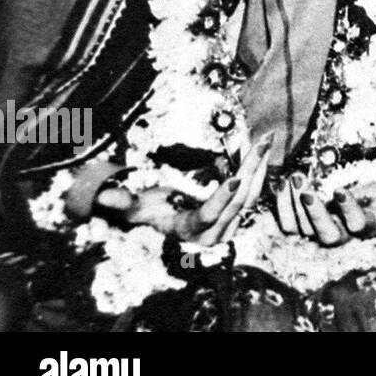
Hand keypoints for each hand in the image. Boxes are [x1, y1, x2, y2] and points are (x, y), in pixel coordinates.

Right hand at [93, 133, 271, 244]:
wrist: (162, 223)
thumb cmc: (146, 211)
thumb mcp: (132, 207)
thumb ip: (122, 201)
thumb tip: (109, 195)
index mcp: (186, 231)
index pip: (207, 216)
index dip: (221, 199)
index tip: (234, 177)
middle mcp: (210, 234)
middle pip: (236, 202)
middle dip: (250, 168)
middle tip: (262, 141)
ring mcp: (226, 228)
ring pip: (249, 198)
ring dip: (259, 168)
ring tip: (266, 141)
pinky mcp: (236, 218)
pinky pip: (252, 196)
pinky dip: (257, 173)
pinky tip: (261, 153)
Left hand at [273, 173, 375, 245]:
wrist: (368, 202)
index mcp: (367, 226)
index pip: (357, 226)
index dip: (349, 211)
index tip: (341, 190)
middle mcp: (343, 233)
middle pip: (325, 235)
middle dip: (315, 214)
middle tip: (309, 190)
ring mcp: (321, 229)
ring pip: (302, 229)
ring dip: (296, 206)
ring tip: (296, 178)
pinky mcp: (305, 223)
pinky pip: (288, 222)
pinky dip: (283, 205)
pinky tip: (285, 183)